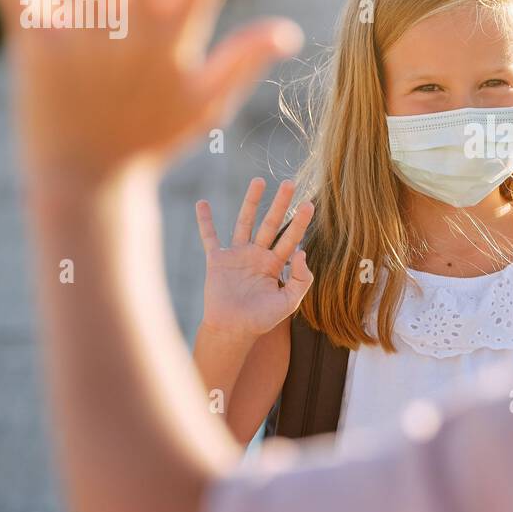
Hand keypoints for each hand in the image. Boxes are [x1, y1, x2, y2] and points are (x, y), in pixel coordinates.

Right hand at [196, 177, 314, 340]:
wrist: (233, 331)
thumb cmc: (262, 319)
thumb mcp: (289, 302)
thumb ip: (301, 279)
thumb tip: (303, 251)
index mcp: (275, 264)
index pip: (291, 238)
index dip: (300, 222)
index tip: (309, 204)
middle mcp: (257, 255)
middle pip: (271, 223)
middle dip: (280, 203)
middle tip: (291, 182)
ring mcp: (237, 255)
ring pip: (245, 223)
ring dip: (251, 202)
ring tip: (260, 181)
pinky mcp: (217, 260)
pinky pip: (209, 237)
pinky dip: (205, 221)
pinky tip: (202, 203)